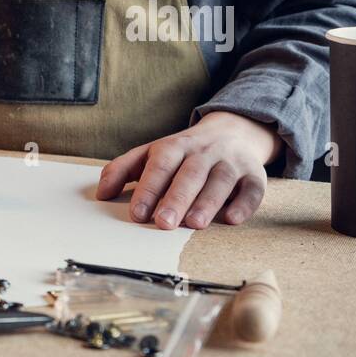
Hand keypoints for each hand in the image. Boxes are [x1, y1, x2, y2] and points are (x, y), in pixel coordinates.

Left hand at [97, 111, 280, 229]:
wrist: (231, 132)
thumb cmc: (181, 153)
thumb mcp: (149, 154)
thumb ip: (122, 170)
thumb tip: (101, 193)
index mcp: (174, 146)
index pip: (160, 165)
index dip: (148, 188)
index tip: (137, 213)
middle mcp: (204, 152)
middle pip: (190, 174)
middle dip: (176, 198)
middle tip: (163, 223)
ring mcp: (231, 162)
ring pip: (221, 180)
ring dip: (208, 202)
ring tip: (193, 224)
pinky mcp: (254, 174)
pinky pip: (253, 188)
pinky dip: (244, 204)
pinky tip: (231, 219)